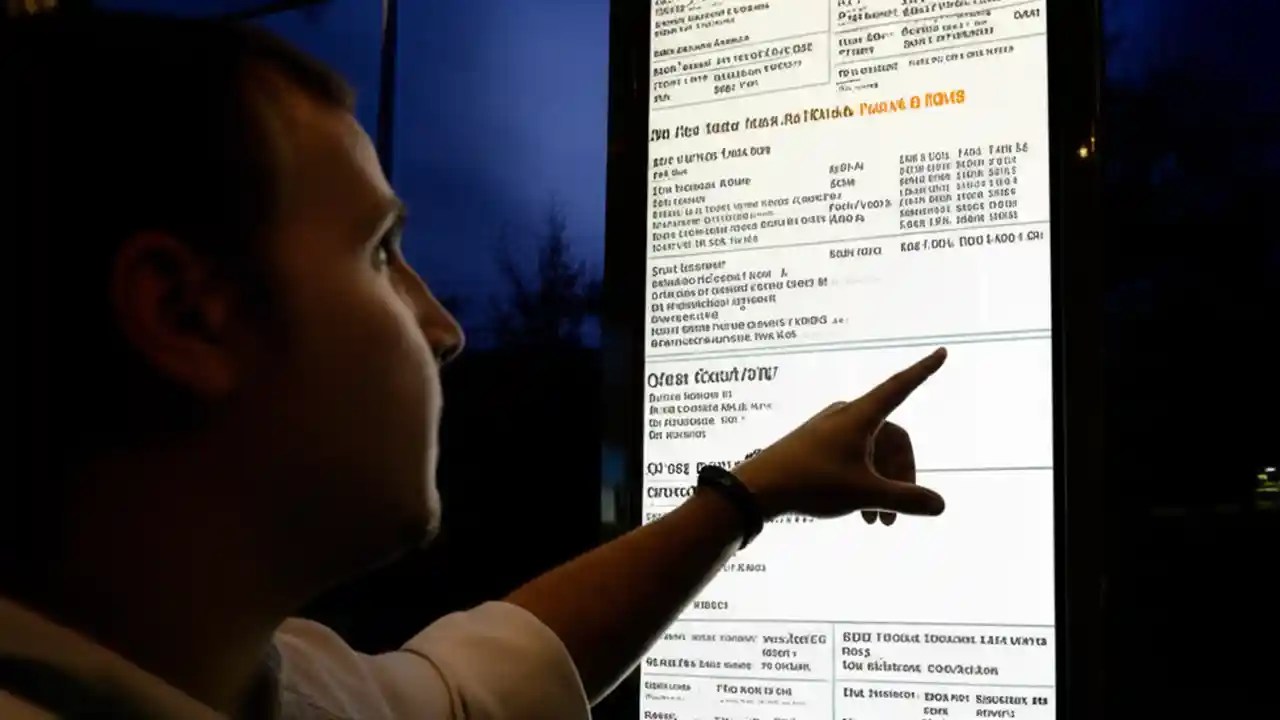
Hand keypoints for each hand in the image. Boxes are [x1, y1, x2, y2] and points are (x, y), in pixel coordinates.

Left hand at [732, 348, 946, 520]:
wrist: (758, 488)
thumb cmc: (812, 483)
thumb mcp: (864, 494)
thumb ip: (905, 500)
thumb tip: (941, 505)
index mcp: (861, 416)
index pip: (901, 387)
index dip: (923, 371)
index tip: (942, 352)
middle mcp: (847, 415)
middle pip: (891, 440)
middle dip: (900, 477)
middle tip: (897, 516)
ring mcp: (830, 429)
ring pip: (872, 453)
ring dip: (882, 485)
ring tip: (878, 522)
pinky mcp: (816, 443)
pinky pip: (854, 456)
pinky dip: (864, 481)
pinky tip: (861, 511)